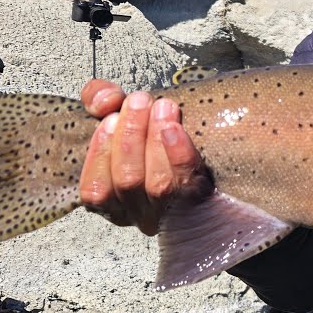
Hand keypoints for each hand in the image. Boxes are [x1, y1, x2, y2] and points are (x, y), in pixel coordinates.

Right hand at [78, 79, 206, 235]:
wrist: (216, 157)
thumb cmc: (157, 136)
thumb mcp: (123, 114)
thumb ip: (102, 98)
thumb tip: (105, 99)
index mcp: (113, 201)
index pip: (95, 190)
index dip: (99, 155)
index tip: (109, 119)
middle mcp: (139, 214)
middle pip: (128, 182)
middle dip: (131, 136)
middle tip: (139, 101)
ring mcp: (172, 214)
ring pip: (158, 185)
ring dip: (156, 141)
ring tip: (163, 107)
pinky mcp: (203, 207)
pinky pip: (189, 186)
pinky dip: (179, 156)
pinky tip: (176, 129)